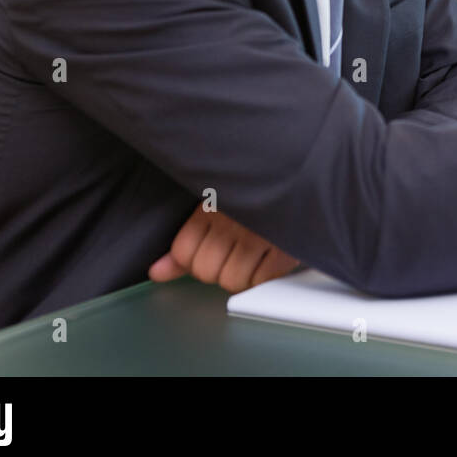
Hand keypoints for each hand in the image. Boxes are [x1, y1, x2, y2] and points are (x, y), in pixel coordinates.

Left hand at [148, 203, 299, 292]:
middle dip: (219, 268)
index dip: (194, 259)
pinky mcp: (284, 247)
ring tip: (255, 253)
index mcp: (212, 205)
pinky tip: (271, 255)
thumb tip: (156, 273)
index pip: (183, 252)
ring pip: (232, 281)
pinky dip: (265, 275)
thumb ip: (186, 245)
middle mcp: (232, 220)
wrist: (300, 176)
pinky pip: (262, 280)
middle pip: (206, 271)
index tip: (212, 248)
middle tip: (236, 250)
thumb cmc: (256, 192)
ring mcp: (259, 234)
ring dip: (243, 275)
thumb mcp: (215, 208)